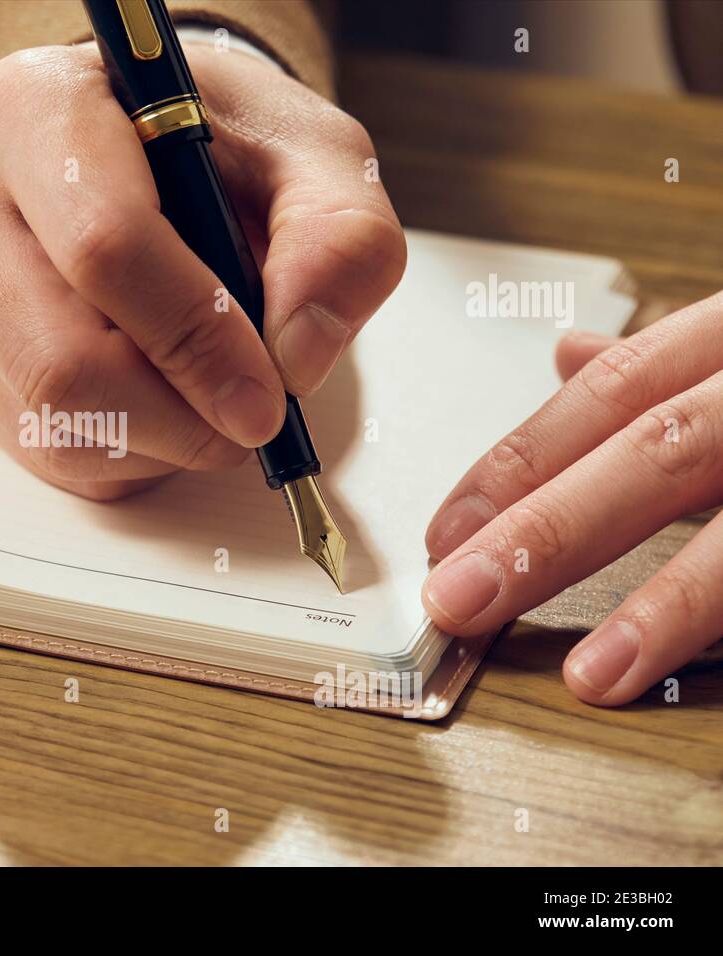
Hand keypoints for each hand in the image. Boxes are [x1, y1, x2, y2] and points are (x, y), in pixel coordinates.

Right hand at [0, 42, 404, 498]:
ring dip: (153, 442)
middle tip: (246, 423)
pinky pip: (34, 447)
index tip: (265, 396)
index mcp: (38, 108)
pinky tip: (159, 405)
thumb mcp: (312, 158)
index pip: (104, 246)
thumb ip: (339, 239)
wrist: (139, 152)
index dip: (195, 339)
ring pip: (43, 420)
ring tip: (207, 401)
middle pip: (56, 359)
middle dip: (174, 418)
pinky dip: (119, 454)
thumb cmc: (219, 148)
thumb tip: (296, 354)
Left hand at [421, 293, 722, 705]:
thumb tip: (567, 355)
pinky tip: (685, 674)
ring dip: (664, 604)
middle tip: (458, 601)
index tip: (440, 535)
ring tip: (593, 673)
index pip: (607, 395)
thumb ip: (662, 363)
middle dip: (546, 530)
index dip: (516, 466)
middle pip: (651, 451)